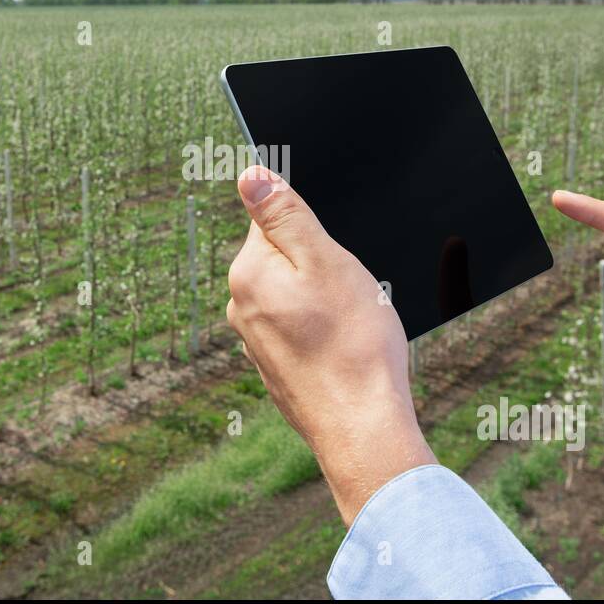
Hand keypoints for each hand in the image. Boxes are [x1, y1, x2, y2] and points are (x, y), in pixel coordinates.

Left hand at [226, 166, 435, 525]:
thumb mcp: (325, 261)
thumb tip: (249, 175)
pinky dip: (325, 333)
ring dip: (326, 301)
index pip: (271, 221)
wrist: (362, 429)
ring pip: (296, 297)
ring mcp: (257, 343)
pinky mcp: (278, 370)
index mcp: (248, 274)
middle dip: (320, 265)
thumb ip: (284, 214)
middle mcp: (241, 308)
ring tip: (352, 325)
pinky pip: (302, 332)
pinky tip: (347, 350)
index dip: (313, 230)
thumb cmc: (352, 345)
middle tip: (351, 293)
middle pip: (285, 259)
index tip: (336, 255)